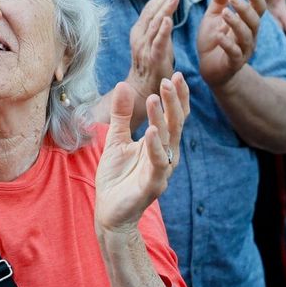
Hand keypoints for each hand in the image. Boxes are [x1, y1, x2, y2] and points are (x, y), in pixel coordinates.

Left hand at [95, 75, 189, 233]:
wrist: (109, 212)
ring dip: (162, 118)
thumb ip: (122, 115)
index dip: (176, 97)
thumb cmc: (116, 177)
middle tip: (170, 80)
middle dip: (173, 102)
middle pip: (175, 124)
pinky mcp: (152, 185)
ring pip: (167, 141)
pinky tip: (151, 131)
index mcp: (160, 145)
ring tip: (156, 98)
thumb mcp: (116, 140)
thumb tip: (124, 85)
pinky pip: (157, 163)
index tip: (175, 75)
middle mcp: (166, 156)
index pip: (173, 117)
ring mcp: (161, 171)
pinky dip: (154, 146)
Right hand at [125, 0, 180, 103]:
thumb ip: (160, 28)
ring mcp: (145, 47)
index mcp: (140, 31)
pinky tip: (168, 19)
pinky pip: (157, 42)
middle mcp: (140, 36)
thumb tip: (167, 11)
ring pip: (155, 23)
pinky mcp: (152, 59)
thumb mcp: (156, 42)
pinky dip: (162, 30)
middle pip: (152, 11)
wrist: (141, 91)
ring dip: (165, 8)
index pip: (151, 8)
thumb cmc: (151, 66)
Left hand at [197, 0, 263, 88]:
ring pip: (245, 36)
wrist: (209, 68)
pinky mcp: (233, 63)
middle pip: (254, 21)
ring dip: (236, 23)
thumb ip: (219, 2)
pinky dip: (228, 44)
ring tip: (225, 13)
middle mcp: (249, 36)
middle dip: (245, 8)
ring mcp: (243, 50)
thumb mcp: (213, 18)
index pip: (257, 9)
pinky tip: (220, 35)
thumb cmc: (214, 40)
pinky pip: (234, 53)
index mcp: (246, 24)